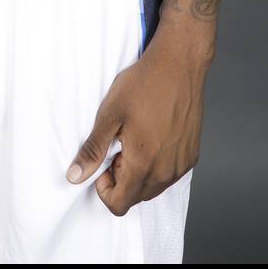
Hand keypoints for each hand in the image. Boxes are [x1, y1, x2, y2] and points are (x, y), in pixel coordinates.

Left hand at [65, 29, 207, 214]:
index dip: (104, 188)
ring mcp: (182, 164)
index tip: (103, 162)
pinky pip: (169, 174)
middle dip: (121, 180)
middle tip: (118, 146)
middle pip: (136, 198)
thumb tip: (75, 176)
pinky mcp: (192, 155)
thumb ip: (93, 150)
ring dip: (139, 174)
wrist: (179, 64)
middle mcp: (166, 171)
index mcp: (144, 163)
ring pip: (154, 187)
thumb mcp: (110, 113)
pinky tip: (152, 136)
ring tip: (134, 139)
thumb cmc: (144, 84)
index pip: (119, 204)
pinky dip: (157, 165)